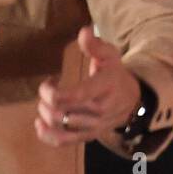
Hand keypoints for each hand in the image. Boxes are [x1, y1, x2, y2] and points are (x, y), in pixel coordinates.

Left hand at [35, 26, 141, 146]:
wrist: (133, 101)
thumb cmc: (116, 75)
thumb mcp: (111, 55)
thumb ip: (95, 45)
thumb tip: (84, 31)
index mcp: (103, 88)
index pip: (73, 96)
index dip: (51, 91)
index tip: (51, 79)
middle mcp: (99, 111)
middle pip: (60, 113)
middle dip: (45, 100)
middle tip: (48, 89)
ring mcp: (93, 126)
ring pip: (59, 127)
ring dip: (44, 114)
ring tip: (46, 103)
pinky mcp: (88, 136)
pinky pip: (63, 142)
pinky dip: (46, 135)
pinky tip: (40, 124)